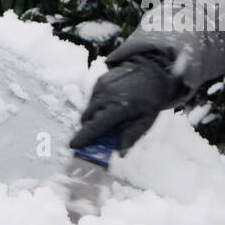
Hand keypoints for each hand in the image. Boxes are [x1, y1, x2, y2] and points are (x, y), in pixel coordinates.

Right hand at [68, 52, 183, 153]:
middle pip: (88, 119)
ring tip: (110, 117)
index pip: (97, 125)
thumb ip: (132, 136)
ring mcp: (101, 87)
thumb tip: (120, 154)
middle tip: (98, 135)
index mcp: (119, 107)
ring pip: (89, 109)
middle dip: (89, 129)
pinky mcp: (99, 81)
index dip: (84, 136)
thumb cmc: (150, 98)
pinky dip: (97, 106)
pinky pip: (92, 99)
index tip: (73, 145)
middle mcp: (106, 96)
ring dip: (94, 117)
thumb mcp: (147, 120)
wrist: (151, 70)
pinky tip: (110, 105)